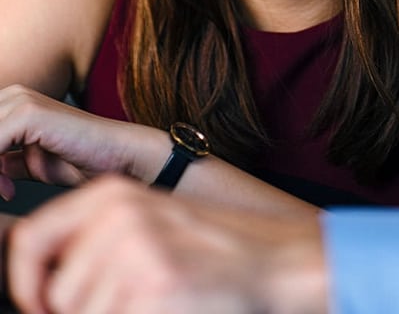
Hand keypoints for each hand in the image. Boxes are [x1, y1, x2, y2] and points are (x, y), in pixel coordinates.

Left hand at [0, 86, 148, 199]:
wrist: (118, 157)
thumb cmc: (81, 160)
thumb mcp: (28, 164)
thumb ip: (4, 161)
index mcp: (10, 103)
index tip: (2, 188)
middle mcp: (12, 95)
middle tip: (4, 189)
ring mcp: (20, 100)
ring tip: (7, 190)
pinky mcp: (29, 113)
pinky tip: (10, 189)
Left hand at [6, 176, 328, 313]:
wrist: (274, 258)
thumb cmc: (213, 245)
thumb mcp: (147, 221)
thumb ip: (95, 239)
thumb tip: (40, 283)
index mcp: (110, 194)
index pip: (28, 238)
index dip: (25, 282)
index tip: (43, 303)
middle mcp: (117, 215)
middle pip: (55, 291)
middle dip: (81, 310)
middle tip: (127, 302)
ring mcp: (135, 250)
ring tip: (158, 299)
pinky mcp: (154, 286)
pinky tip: (172, 304)